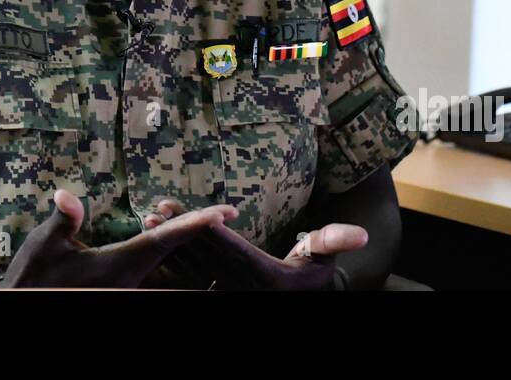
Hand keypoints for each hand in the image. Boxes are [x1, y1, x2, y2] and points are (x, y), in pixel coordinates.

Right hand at [0, 189, 237, 288]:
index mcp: (120, 264)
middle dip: (202, 231)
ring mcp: (130, 287)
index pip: (165, 239)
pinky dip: (171, 255)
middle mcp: (132, 278)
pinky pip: (156, 273)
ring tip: (217, 225)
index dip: (195, 224)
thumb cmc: (33, 278)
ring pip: (170, 265)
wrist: (25, 306)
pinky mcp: (124, 289)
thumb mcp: (45, 245)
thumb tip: (66, 195)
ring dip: (191, 244)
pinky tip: (181, 243)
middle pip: (176, 251)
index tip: (223, 213)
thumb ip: (64, 218)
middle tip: (229, 212)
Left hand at [142, 199, 366, 289]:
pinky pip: (194, 275)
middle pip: (205, 256)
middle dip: (180, 234)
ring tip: (150, 222)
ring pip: (195, 266)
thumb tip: (360, 234)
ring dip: (171, 244)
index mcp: (266, 278)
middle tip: (155, 213)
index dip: (207, 230)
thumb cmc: (317, 274)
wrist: (309, 298)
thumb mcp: (327, 256)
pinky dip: (175, 259)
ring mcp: (230, 292)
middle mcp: (243, 288)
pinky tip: (158, 243)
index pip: (231, 249)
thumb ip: (335, 241)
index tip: (187, 212)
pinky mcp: (221, 292)